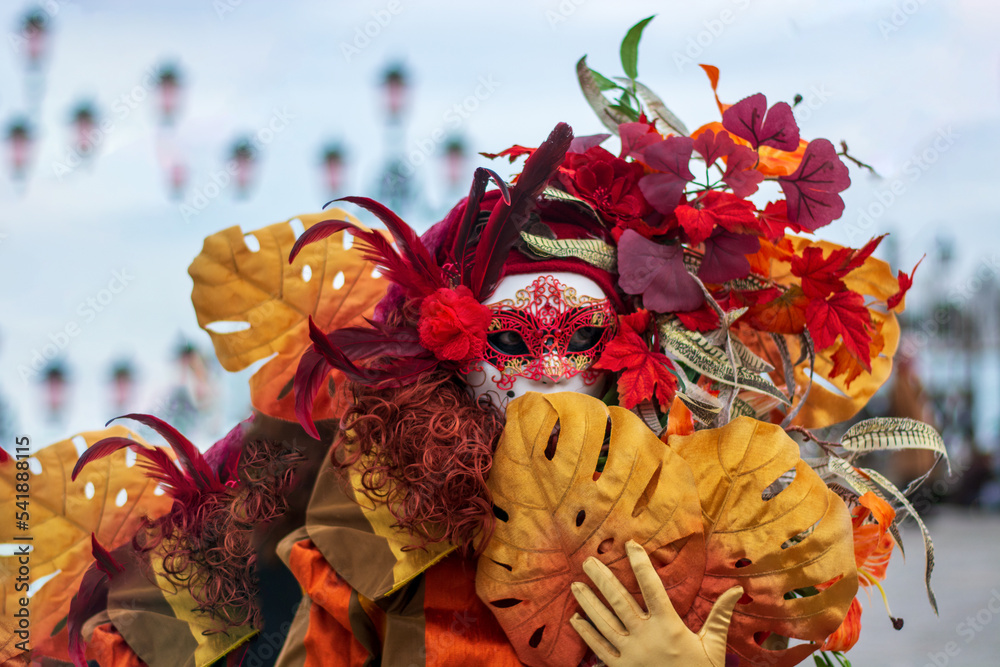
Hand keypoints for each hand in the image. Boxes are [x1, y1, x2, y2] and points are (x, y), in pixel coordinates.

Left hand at [569, 540, 741, 666]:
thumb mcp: (714, 645)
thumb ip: (720, 615)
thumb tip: (737, 590)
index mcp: (669, 626)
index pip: (652, 587)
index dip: (640, 564)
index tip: (630, 545)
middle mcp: (645, 637)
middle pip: (619, 601)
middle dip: (602, 578)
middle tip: (588, 560)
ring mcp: (630, 654)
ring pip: (603, 622)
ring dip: (587, 602)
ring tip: (575, 584)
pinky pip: (599, 648)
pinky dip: (586, 632)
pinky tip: (576, 619)